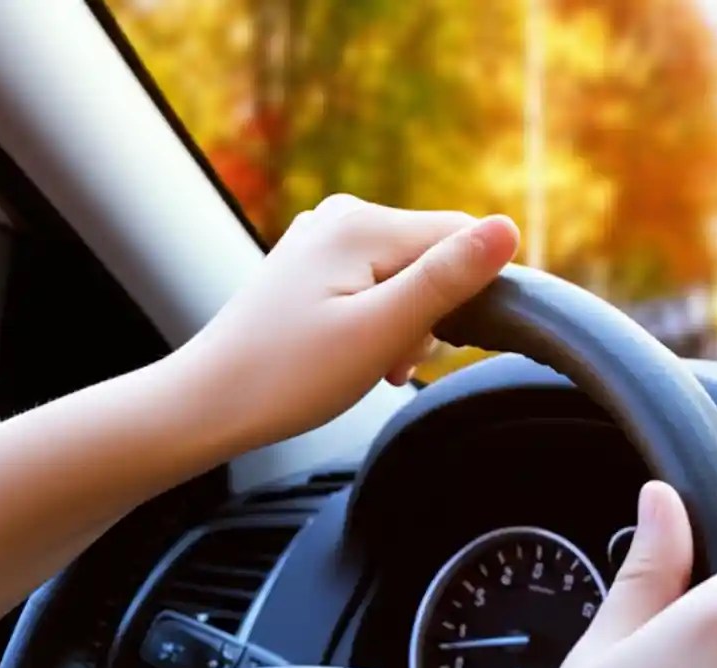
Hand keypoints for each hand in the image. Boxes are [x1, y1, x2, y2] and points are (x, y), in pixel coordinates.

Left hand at [168, 194, 517, 451]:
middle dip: (429, 317)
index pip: (463, 238)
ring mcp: (323, 238)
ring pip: (406, 276)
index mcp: (362, 223)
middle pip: (434, 259)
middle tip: (391, 363)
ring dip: (404, 326)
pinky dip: (377, 323)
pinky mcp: (313, 265)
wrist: (207, 403)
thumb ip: (446, 280)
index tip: (437, 345)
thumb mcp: (380, 331)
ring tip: (369, 364)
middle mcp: (343, 215)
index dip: (471, 296)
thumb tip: (510, 228)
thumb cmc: (287, 375)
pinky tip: (352, 354)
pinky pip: (375, 284)